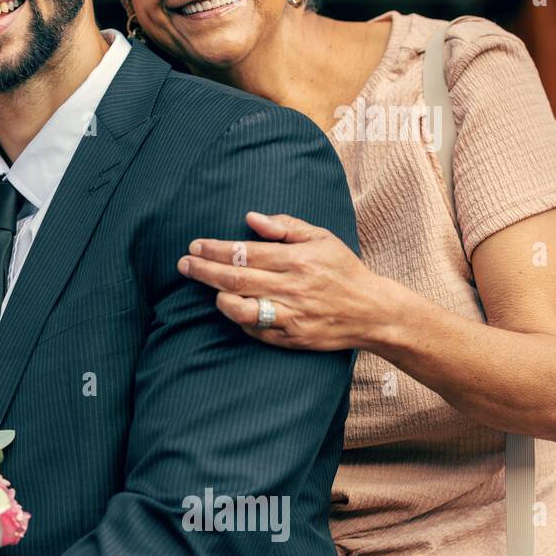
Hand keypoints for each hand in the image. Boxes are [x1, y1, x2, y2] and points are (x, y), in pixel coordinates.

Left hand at [176, 211, 394, 351]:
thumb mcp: (321, 238)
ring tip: (209, 289)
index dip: (215, 249)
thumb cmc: (342, 270)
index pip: (245, 253)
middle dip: (204, 270)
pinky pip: (255, 329)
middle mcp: (292, 287)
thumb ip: (285, 227)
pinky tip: (233, 308)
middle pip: (236, 279)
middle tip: (183, 264)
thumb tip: (250, 219)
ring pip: (241, 308)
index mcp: (297, 260)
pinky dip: (240, 319)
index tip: (194, 246)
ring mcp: (291, 315)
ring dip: (219, 298)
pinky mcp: (291, 337)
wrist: (371, 312)